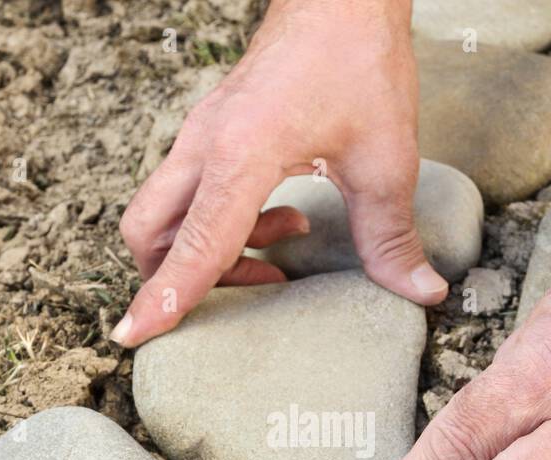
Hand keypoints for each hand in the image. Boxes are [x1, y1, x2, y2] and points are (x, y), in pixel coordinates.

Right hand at [113, 0, 446, 347]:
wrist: (339, 0)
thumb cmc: (358, 62)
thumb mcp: (385, 158)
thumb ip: (392, 235)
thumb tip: (421, 292)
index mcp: (242, 153)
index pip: (194, 244)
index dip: (164, 298)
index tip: (129, 336)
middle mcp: (205, 145)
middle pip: (151, 232)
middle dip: (176, 280)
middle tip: (235, 300)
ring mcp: (201, 136)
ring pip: (164, 215)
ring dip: (206, 253)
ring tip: (277, 259)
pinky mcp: (211, 132)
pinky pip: (190, 194)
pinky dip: (222, 224)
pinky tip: (284, 219)